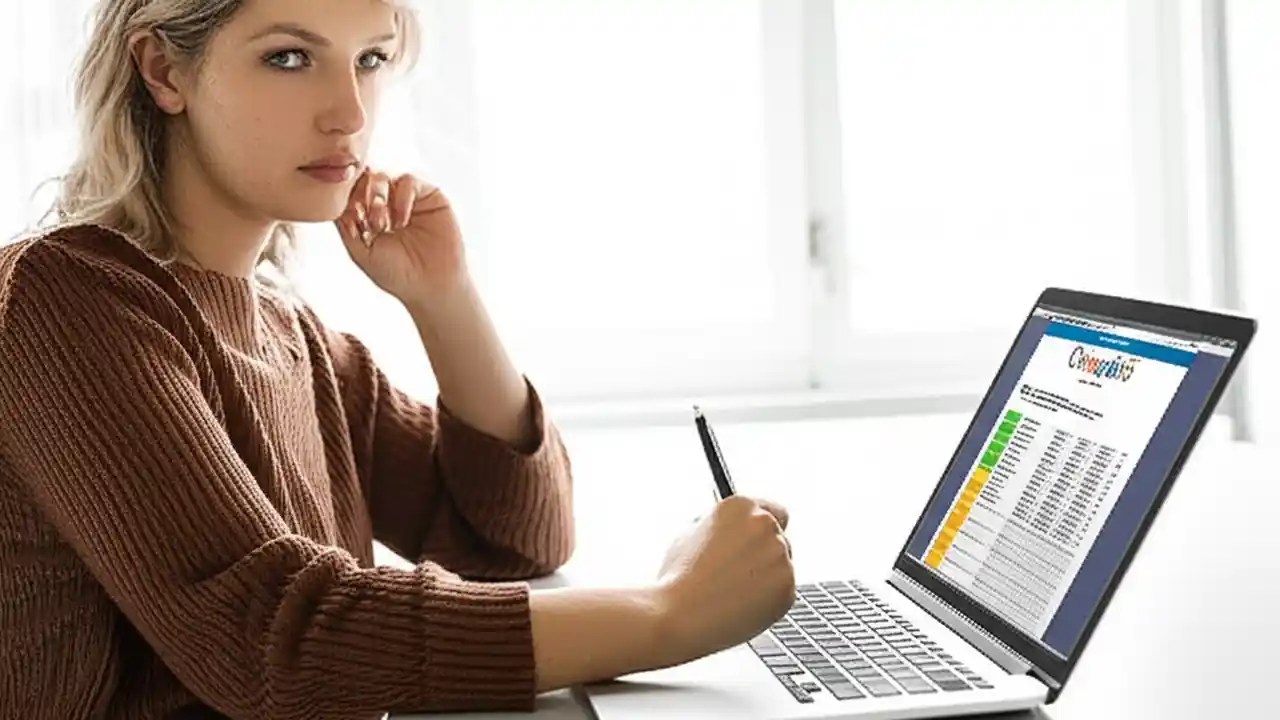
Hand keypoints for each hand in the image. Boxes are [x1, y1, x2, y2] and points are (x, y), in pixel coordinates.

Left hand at [334, 167, 468, 305]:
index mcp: (367, 214)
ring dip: (377, 195)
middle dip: (359, 194)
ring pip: (383, 176)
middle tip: (366, 220)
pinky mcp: (429, 195)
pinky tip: (401, 222)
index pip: (348, 191)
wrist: (432, 287)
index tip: (349, 217)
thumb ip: (345, 225)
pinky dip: (401, 198)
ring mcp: (407, 198)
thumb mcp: (360, 252)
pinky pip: (409, 181)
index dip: (344, 197)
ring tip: (382, 224)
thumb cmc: (397, 274)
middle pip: (363, 178)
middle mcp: (386, 203)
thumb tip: (332, 199)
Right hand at [653, 496, 794, 665]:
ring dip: (767, 578)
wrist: (681, 615)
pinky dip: (769, 602)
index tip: (758, 542)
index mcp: (740, 506)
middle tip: (740, 575)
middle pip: (779, 538)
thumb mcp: (691, 535)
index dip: (762, 530)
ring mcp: (780, 555)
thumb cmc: (679, 579)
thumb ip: (720, 527)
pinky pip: (783, 593)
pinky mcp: (787, 587)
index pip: (772, 510)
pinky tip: (741, 606)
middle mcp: (764, 525)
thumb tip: (731, 533)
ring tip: (732, 593)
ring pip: (781, 567)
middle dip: (765, 554)